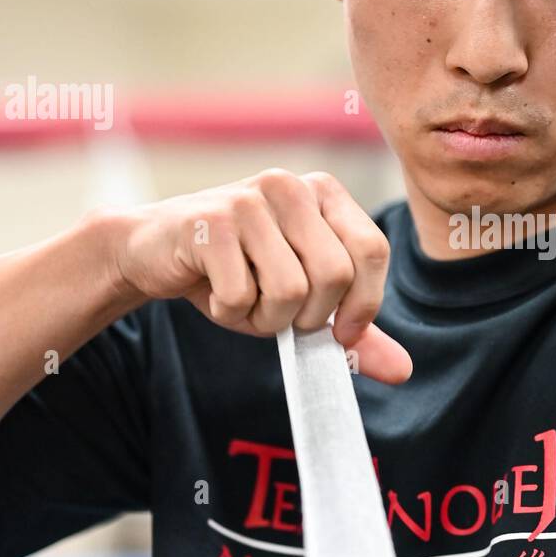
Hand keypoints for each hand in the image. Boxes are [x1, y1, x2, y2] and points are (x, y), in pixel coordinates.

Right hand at [101, 169, 410, 382]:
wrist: (152, 251)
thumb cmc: (238, 272)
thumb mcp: (303, 300)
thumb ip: (354, 330)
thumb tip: (403, 371)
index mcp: (324, 192)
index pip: (372, 250)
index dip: (363, 303)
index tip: (340, 330)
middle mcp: (290, 186)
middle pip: (334, 274)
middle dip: (308, 315)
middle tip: (278, 311)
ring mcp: (249, 199)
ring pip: (290, 290)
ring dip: (265, 317)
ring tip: (243, 297)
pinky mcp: (210, 221)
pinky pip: (241, 295)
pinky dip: (229, 313)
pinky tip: (213, 289)